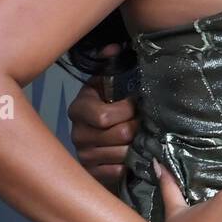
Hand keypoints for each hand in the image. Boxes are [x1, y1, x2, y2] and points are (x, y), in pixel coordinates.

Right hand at [69, 44, 138, 187]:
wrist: (105, 136)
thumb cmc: (110, 105)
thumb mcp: (108, 82)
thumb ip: (110, 63)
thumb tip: (113, 48)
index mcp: (79, 109)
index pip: (104, 116)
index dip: (127, 111)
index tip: (136, 105)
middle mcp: (77, 133)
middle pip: (120, 135)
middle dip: (138, 128)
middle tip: (144, 123)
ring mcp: (83, 155)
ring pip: (122, 154)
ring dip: (137, 146)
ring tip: (141, 138)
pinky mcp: (92, 173)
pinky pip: (117, 171)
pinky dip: (130, 163)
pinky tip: (133, 155)